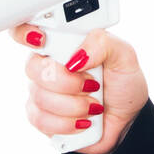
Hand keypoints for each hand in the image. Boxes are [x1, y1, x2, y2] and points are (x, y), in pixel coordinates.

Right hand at [10, 25, 148, 153]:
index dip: (26, 33)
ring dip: (75, 105)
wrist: (127, 120)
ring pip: (40, 97)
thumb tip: (77, 56)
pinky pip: (41, 120)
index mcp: (62, 43)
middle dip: (68, 81)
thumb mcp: (124, 56)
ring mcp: (41, 91)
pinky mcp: (41, 117)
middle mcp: (47, 65)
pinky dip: (68, 123)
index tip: (42, 41)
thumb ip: (103, 43)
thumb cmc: (123, 84)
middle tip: (92, 85)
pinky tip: (83, 121)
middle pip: (34, 67)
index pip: (27, 30)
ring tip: (94, 105)